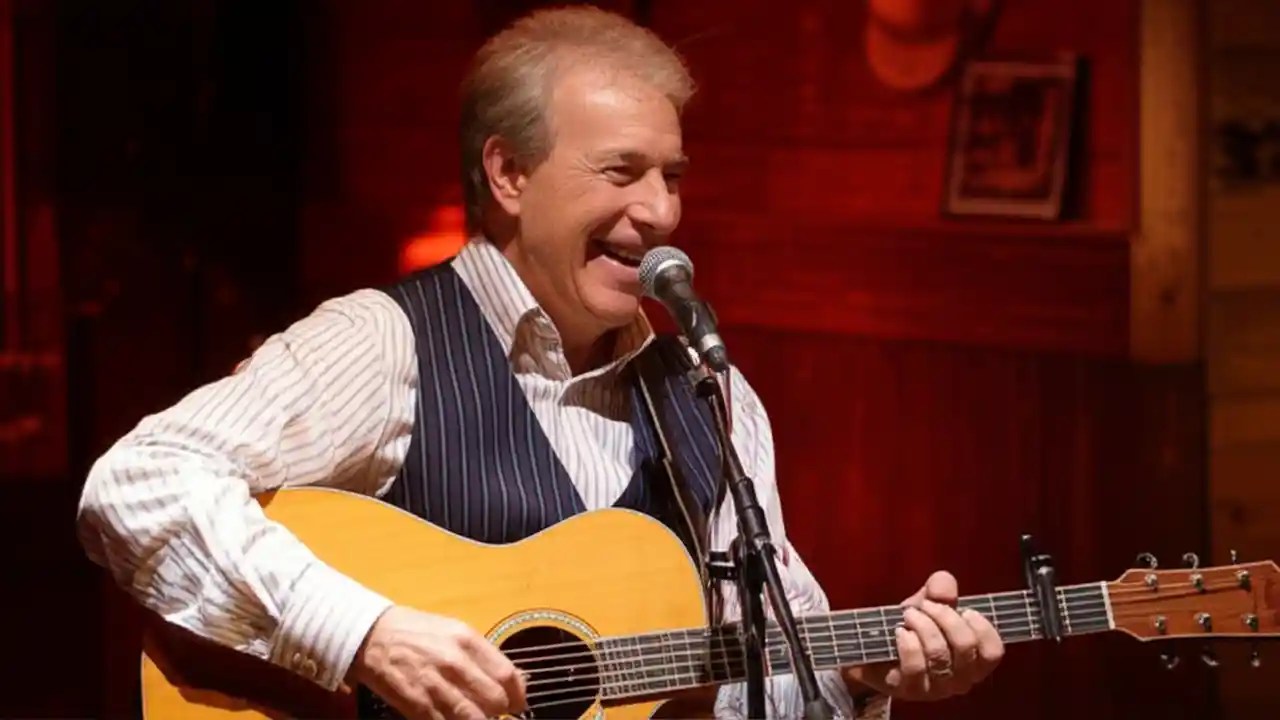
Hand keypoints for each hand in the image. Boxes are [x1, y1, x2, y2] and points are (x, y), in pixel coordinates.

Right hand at [347, 606, 526, 718]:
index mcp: (467, 641)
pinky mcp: (418, 706)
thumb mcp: (455, 632)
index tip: (516, 701)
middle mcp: (455, 663)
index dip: (517, 694)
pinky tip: (454, 718)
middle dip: (498, 710)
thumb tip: (515, 679)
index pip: (507, 676)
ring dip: (479, 719)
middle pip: (495, 701)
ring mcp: (436, 686)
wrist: (373, 637)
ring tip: (475, 715)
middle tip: (493, 710)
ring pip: (474, 718)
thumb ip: (484, 655)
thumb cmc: (417, 632)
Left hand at [846, 571, 1002, 701]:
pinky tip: (899, 632)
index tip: (965, 610)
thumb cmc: (912, 630)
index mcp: (974, 662)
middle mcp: (960, 680)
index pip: (993, 652)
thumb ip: (940, 591)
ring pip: (939, 653)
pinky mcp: (910, 690)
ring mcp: (936, 689)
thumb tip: (943, 582)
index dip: (981, 627)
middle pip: (965, 645)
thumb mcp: (929, 606)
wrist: (875, 654)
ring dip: (922, 625)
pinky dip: (908, 642)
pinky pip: (915, 665)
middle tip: (926, 605)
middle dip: (945, 616)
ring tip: (909, 615)